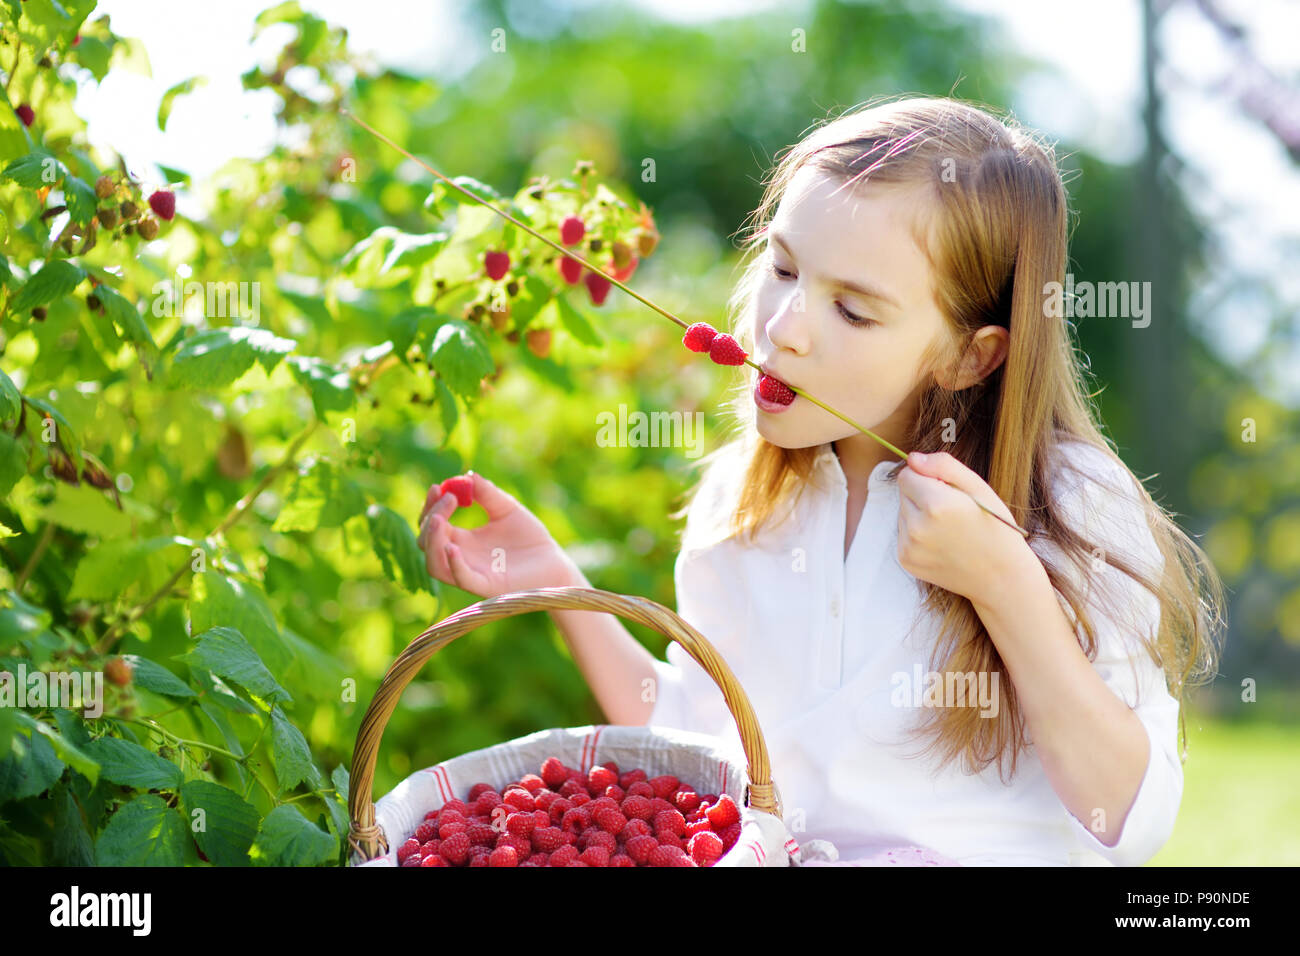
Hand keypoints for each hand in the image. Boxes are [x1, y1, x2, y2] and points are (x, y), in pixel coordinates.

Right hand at [416, 471, 576, 598]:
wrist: (554, 561)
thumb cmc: (530, 538)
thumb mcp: (507, 508)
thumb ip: (488, 494)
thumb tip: (468, 476)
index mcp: (462, 539)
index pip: (432, 525)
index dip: (430, 506)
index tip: (438, 487)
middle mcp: (461, 557)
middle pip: (426, 542)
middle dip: (430, 518)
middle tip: (449, 498)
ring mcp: (471, 573)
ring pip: (434, 566)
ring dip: (432, 542)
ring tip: (440, 519)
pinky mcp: (487, 585)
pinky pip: (462, 579)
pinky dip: (454, 564)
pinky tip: (453, 547)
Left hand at [896, 451, 1029, 602]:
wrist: (1000, 577)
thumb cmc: (995, 528)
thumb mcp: (979, 488)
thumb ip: (943, 466)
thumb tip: (912, 459)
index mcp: (936, 504)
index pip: (907, 474)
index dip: (928, 478)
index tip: (948, 491)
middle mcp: (917, 527)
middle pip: (903, 493)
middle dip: (922, 496)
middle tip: (952, 512)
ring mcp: (909, 547)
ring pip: (902, 513)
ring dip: (919, 515)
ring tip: (948, 529)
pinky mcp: (906, 560)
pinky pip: (902, 533)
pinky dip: (917, 534)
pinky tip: (941, 542)